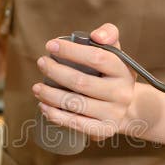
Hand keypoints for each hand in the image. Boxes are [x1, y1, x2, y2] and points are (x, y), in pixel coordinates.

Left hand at [32, 23, 134, 139]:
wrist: (127, 107)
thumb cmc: (111, 75)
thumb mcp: (115, 53)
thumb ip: (108, 35)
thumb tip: (95, 35)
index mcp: (123, 70)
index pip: (96, 57)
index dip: (71, 51)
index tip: (50, 46)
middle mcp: (121, 93)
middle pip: (81, 82)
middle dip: (55, 71)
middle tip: (41, 63)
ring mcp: (113, 113)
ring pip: (75, 103)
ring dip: (50, 95)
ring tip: (37, 87)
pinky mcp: (103, 129)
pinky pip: (76, 123)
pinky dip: (56, 115)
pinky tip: (43, 106)